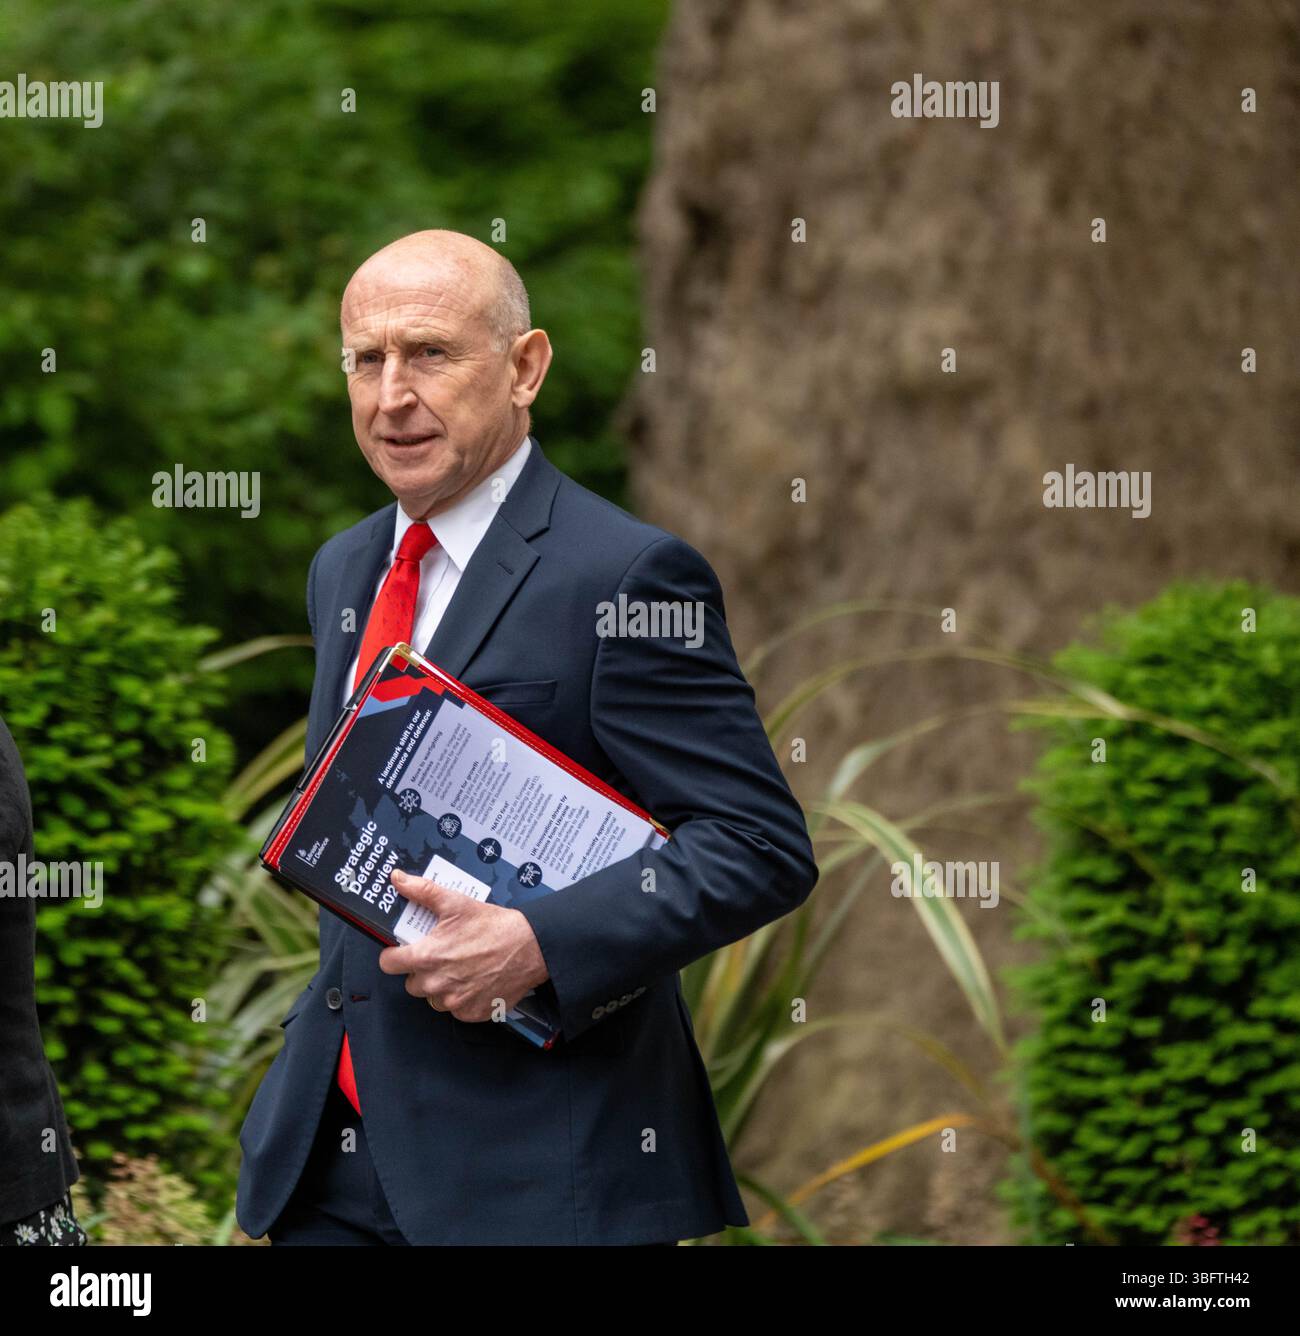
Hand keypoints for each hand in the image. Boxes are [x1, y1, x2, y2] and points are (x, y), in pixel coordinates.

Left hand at [377, 868, 548, 1022]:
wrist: (530, 947)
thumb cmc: (493, 926)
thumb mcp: (456, 902)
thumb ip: (422, 891)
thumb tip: (397, 879)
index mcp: (428, 957)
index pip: (389, 965)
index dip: (394, 955)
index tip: (402, 951)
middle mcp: (437, 985)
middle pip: (411, 984)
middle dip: (421, 971)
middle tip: (440, 956)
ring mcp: (454, 1002)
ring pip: (432, 999)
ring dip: (440, 987)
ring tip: (459, 968)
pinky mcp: (471, 1013)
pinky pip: (455, 1010)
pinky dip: (461, 998)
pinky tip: (474, 981)